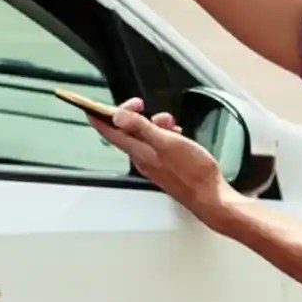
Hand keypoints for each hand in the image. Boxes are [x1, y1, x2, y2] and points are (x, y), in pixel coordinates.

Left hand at [89, 98, 241, 230]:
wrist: (211, 197)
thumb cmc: (194, 172)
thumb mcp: (167, 142)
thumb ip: (142, 128)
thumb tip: (118, 116)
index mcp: (139, 152)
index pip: (110, 132)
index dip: (99, 116)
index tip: (91, 105)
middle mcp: (142, 159)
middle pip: (125, 132)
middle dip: (131, 114)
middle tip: (140, 104)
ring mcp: (154, 163)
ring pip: (143, 137)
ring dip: (151, 123)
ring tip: (167, 120)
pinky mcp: (166, 166)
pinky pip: (156, 144)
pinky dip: (162, 133)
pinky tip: (175, 132)